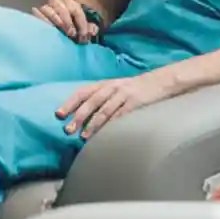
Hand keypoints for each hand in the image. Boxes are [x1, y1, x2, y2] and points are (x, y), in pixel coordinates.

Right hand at [31, 0, 97, 43]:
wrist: (65, 21)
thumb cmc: (77, 23)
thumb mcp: (87, 24)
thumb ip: (91, 27)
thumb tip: (92, 31)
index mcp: (70, 2)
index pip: (76, 10)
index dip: (81, 23)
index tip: (84, 34)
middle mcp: (57, 2)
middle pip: (62, 9)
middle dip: (67, 22)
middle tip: (72, 34)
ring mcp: (47, 7)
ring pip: (48, 10)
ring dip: (55, 20)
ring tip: (60, 31)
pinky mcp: (38, 14)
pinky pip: (37, 14)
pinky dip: (41, 19)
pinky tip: (46, 27)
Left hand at [56, 73, 172, 139]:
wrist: (160, 82)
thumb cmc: (135, 89)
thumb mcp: (116, 89)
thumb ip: (101, 99)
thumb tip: (81, 117)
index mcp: (105, 84)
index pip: (83, 92)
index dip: (70, 103)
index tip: (58, 115)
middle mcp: (112, 87)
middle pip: (91, 101)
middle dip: (78, 116)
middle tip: (68, 130)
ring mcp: (124, 94)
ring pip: (104, 110)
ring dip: (92, 124)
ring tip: (83, 136)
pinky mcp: (136, 102)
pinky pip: (121, 115)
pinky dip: (111, 125)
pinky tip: (105, 134)